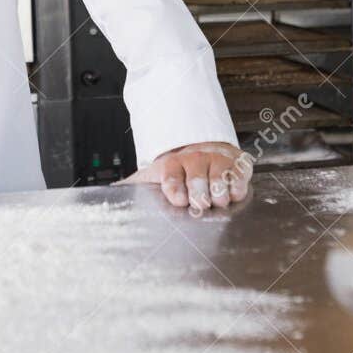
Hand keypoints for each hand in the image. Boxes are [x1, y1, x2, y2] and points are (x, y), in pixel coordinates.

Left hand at [120, 141, 251, 211]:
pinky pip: (241, 176)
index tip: (179, 200)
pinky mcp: (238, 163)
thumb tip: (111, 193)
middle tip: (200, 203)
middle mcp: (195, 159)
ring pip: (221, 177)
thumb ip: (133, 187)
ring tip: (217, 201)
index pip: (171, 175)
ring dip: (220, 193)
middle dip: (200, 194)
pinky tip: (233, 194)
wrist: (202, 149)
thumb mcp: (152, 177)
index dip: (175, 188)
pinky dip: (239, 188)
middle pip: (197, 178)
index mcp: (171, 165)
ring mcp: (217, 160)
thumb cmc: (176, 172)